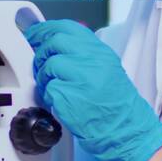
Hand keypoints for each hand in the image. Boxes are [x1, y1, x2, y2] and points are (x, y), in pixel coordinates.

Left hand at [24, 20, 161, 160]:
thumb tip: (52, 43)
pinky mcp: (69, 98)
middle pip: (55, 42)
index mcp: (101, 53)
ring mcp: (81, 79)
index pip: (68, 28)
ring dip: (45, 77)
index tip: (35, 34)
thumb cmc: (115, 106)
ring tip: (55, 88)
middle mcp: (93, 62)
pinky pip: (48, 89)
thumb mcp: (105, 70)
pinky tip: (60, 103)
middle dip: (41, 53)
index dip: (46, 29)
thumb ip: (82, 54)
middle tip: (39, 63)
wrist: (126, 131)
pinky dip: (49, 96)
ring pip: (49, 65)